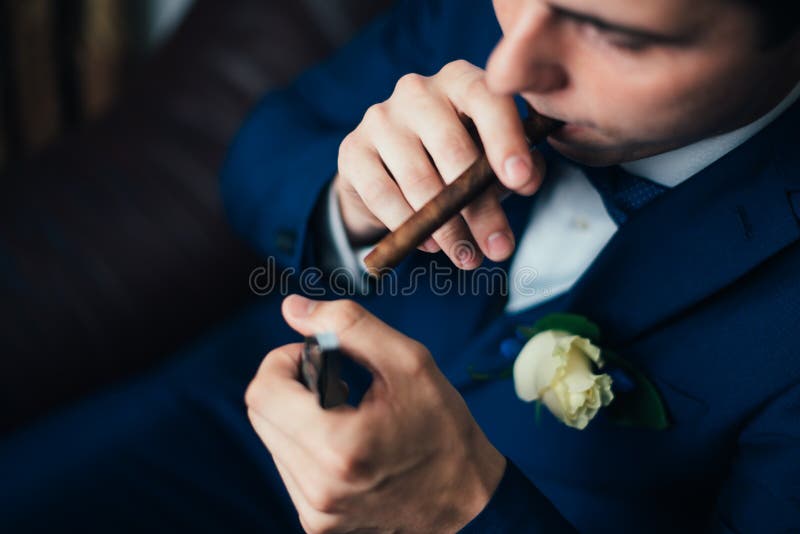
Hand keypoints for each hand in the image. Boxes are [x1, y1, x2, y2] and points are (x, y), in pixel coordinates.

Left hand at [245, 295, 505, 532]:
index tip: (319, 355)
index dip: (284, 359)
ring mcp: (316, 512)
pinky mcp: (319, 524)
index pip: (264, 390)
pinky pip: (288, 467)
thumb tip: (293, 308)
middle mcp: (319, 488)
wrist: (469, 499)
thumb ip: (347, 325)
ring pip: (271, 440)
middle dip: (290, 385)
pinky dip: (307, 445)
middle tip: (336, 381)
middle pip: (260, 414)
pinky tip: (345, 442)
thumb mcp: (408, 362)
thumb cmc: (444, 429)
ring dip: (298, 415)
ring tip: (345, 414)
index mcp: (339, 447)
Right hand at [334, 59, 545, 267]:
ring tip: (469, 257)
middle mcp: (417, 90)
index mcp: (459, 79)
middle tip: (500, 249)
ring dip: (448, 228)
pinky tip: (431, 244)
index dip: (506, 141)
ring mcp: (380, 118)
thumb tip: (528, 179)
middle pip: (452, 151)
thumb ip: (518, 165)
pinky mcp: (352, 150)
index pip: (487, 100)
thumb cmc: (455, 158)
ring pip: (419, 181)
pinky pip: (383, 196)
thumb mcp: (491, 157)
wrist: (388, 168)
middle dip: (480, 208)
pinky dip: (409, 226)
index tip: (521, 183)